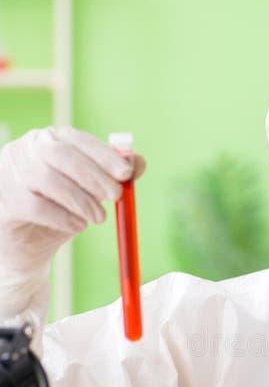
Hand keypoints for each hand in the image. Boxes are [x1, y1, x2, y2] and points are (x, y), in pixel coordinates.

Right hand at [0, 126, 145, 274]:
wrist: (25, 248)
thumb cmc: (58, 213)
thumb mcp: (88, 193)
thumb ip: (111, 176)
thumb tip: (138, 162)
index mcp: (49, 140)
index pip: (77, 139)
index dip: (104, 155)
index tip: (126, 173)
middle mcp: (26, 150)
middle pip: (61, 155)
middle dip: (94, 176)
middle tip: (116, 196)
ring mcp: (10, 173)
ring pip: (48, 180)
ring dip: (81, 200)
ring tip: (99, 218)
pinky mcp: (5, 200)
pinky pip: (34, 205)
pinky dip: (62, 216)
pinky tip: (78, 225)